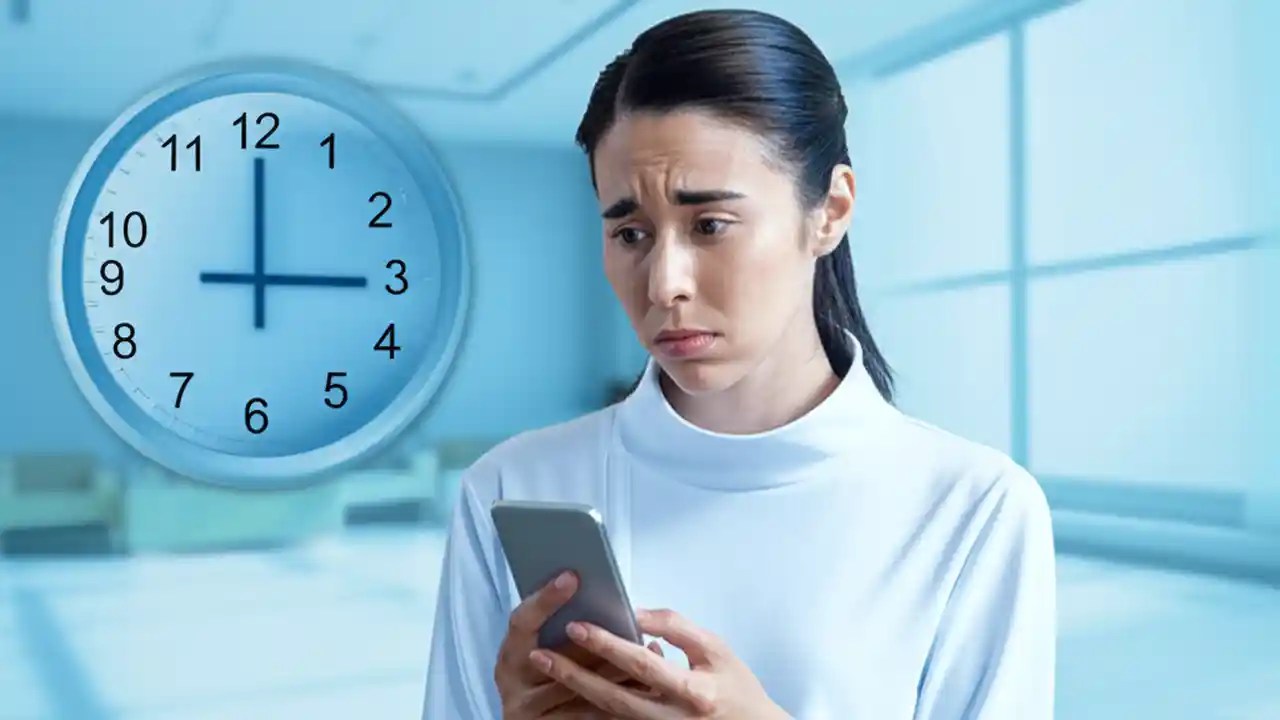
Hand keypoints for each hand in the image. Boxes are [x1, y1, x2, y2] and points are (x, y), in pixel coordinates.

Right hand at [494, 570, 664, 717]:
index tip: (571, 577)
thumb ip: (557, 628)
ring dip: (614, 672)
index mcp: (510, 653)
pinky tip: (643, 687)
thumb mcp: (540, 647)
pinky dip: (616, 703)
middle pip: (554, 657)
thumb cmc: (541, 677)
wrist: (535, 715)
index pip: (522, 621)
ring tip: (646, 651)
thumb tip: (593, 594)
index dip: (545, 599)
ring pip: (575, 690)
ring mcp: (527, 709)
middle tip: (628, 622)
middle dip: (595, 642)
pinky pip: (588, 716)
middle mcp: (511, 682)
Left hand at [528, 607, 789, 718]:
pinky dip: (589, 707)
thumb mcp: (715, 648)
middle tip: (540, 653)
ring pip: (607, 714)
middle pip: (612, 697)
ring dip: (573, 691)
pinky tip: (565, 690)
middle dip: (573, 674)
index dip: (607, 645)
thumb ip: (676, 628)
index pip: (641, 665)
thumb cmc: (736, 687)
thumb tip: (637, 612)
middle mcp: (671, 718)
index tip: (576, 626)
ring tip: (545, 667)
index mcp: (692, 690)